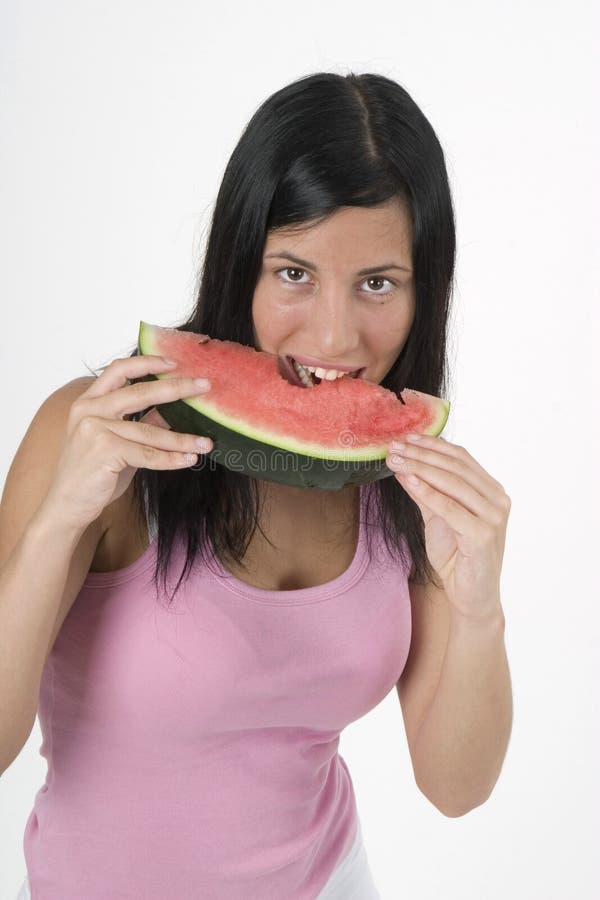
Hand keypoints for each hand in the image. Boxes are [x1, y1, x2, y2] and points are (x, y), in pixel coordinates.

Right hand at [42, 355, 212, 531]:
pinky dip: (171, 459)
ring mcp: (95, 428)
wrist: (67, 504)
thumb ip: (140, 423)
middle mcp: (89, 409)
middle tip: (205, 386)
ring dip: (182, 438)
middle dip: (177, 388)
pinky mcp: (104, 450)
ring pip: (150, 431)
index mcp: (89, 401)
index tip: (175, 363)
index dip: (148, 362)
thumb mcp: (117, 441)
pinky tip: (189, 460)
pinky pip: (148, 454)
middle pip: (141, 392)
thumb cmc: (93, 473)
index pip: (119, 370)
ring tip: (206, 443)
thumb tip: (172, 410)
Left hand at [386, 435, 510, 621]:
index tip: (405, 437)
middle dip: (421, 454)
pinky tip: (406, 480)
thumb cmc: (458, 558)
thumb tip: (405, 464)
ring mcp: (495, 517)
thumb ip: (428, 492)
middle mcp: (499, 500)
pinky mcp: (484, 535)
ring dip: (419, 468)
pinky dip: (426, 491)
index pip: (461, 458)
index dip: (432, 445)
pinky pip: (449, 508)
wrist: (472, 598)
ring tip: (394, 460)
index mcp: (492, 492)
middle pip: (455, 467)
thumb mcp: (438, 518)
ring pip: (452, 483)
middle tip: (393, 446)